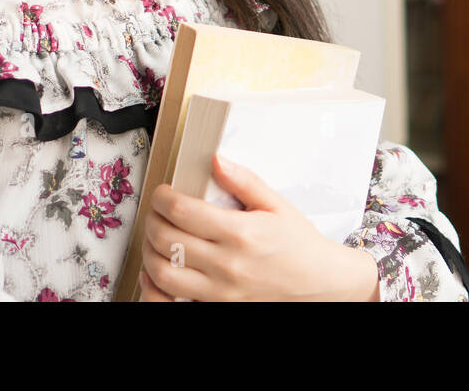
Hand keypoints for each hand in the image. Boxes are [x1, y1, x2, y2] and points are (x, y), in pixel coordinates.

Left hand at [139, 153, 379, 300]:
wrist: (319, 285)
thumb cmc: (298, 245)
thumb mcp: (276, 205)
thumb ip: (243, 181)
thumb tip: (215, 160)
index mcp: (241, 233)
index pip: (182, 210)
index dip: (162, 197)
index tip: (163, 192)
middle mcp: (227, 264)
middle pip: (166, 239)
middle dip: (151, 220)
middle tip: (157, 211)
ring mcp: (219, 292)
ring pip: (161, 272)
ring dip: (149, 251)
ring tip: (156, 236)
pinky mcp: (216, 308)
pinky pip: (170, 303)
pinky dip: (153, 288)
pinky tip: (156, 271)